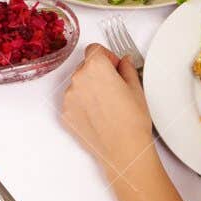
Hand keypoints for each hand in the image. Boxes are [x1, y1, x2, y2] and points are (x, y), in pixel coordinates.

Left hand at [60, 44, 153, 172]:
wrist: (123, 150)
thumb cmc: (132, 121)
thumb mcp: (136, 88)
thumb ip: (127, 68)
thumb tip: (124, 60)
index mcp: (95, 67)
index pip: (95, 49)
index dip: (107, 57)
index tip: (115, 68)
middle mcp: (77, 79)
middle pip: (85, 66)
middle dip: (97, 73)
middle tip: (114, 89)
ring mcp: (69, 97)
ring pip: (78, 84)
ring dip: (89, 88)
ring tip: (106, 106)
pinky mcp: (65, 114)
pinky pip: (73, 101)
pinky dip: (82, 104)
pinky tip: (98, 116)